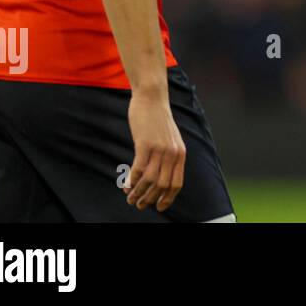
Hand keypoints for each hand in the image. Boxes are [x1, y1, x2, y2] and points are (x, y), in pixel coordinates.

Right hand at [124, 91, 185, 211]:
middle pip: (162, 185)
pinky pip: (138, 170)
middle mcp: (172, 153)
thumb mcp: (169, 139)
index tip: (158, 207)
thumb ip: (167, 156)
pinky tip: (125, 186)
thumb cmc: (157, 120)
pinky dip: (131, 181)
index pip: (176, 183)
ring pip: (149, 181)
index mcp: (180, 153)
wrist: (152, 98)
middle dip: (150, 199)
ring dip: (138, 193)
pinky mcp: (145, 144)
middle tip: (139, 205)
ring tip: (130, 199)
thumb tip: (158, 177)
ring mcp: (160, 149)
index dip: (167, 198)